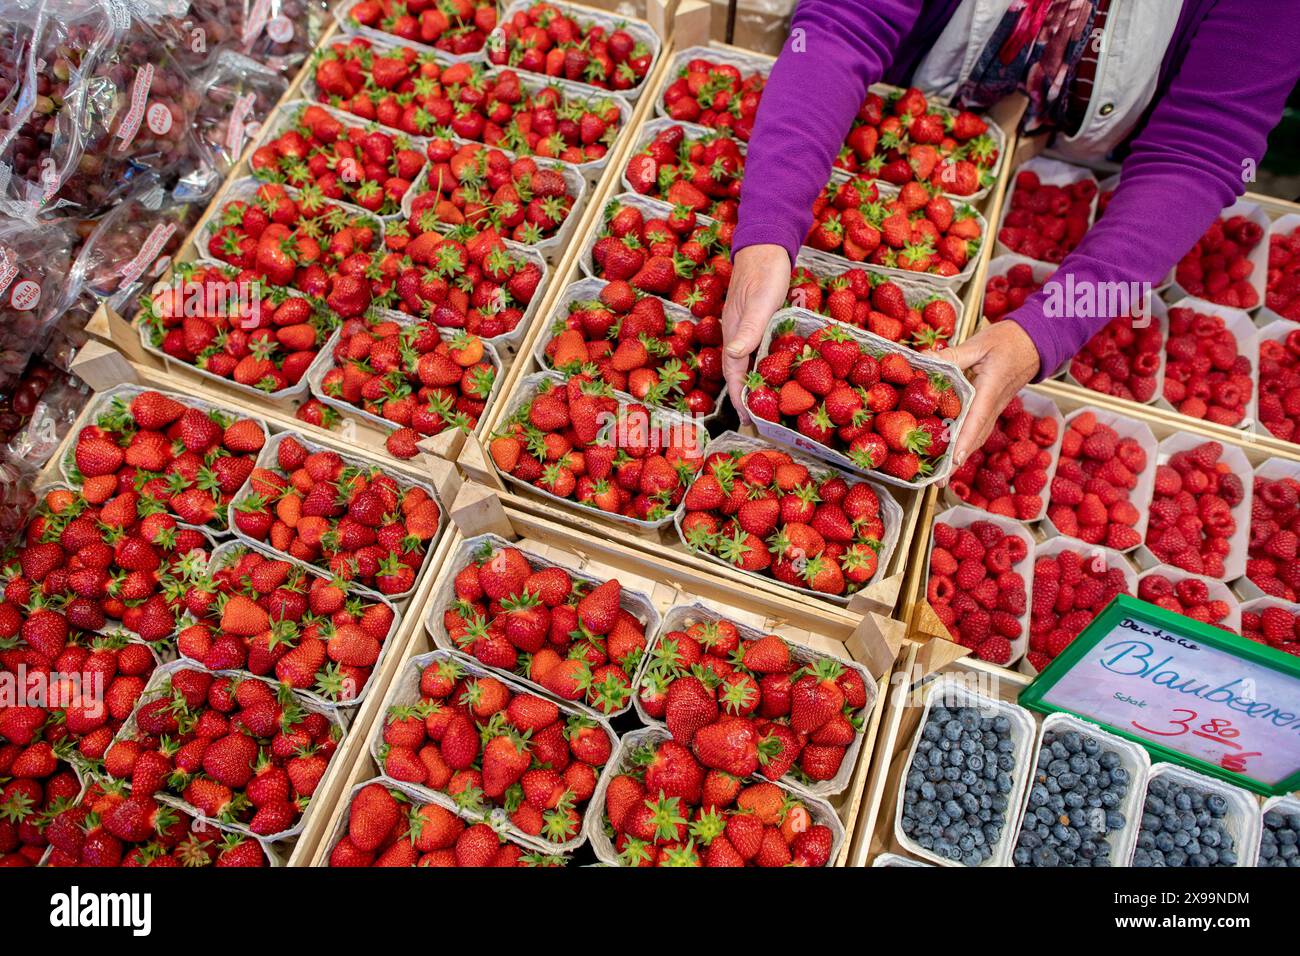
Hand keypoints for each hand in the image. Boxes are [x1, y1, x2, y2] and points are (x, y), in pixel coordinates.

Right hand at [722, 243, 790, 422]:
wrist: (766, 243)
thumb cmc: (766, 270)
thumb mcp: (760, 300)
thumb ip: (749, 328)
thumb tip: (734, 356)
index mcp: (735, 331)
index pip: (734, 372)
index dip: (741, 396)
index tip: (748, 419)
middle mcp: (737, 333)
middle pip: (739, 372)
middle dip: (747, 397)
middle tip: (758, 422)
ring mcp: (746, 328)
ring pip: (748, 363)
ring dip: (755, 384)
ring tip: (766, 405)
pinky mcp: (757, 322)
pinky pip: (759, 351)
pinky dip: (765, 367)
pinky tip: (775, 374)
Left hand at [944, 320, 1041, 471]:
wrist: (1035, 341)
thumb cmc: (1009, 340)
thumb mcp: (979, 343)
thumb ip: (952, 355)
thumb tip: (925, 361)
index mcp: (991, 389)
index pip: (977, 419)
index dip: (964, 440)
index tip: (953, 460)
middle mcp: (994, 404)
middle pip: (975, 438)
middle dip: (957, 461)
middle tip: (938, 481)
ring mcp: (995, 408)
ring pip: (977, 437)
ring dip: (960, 457)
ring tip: (940, 475)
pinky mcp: (992, 407)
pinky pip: (978, 429)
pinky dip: (965, 443)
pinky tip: (950, 453)